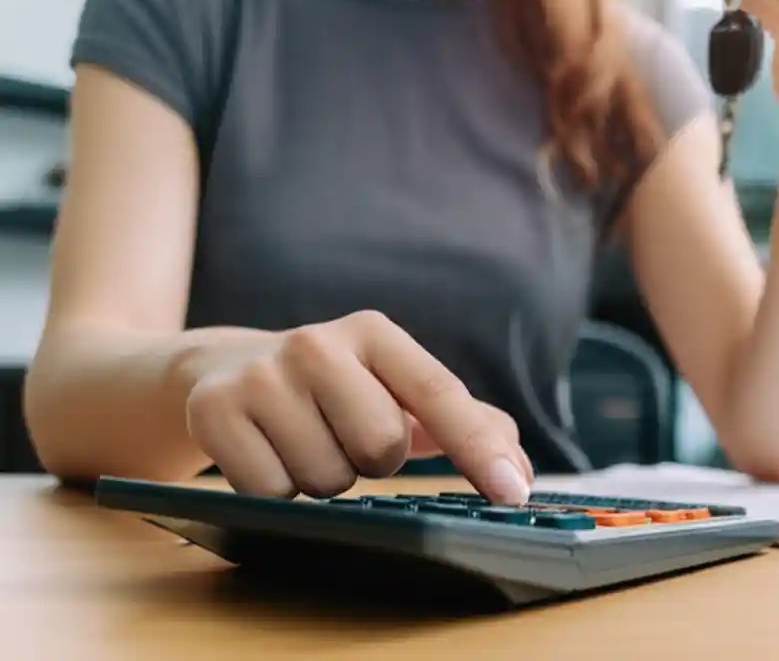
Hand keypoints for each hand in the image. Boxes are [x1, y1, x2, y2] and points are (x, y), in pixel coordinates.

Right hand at [181, 310, 533, 503]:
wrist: (219, 370)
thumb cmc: (333, 390)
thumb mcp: (393, 389)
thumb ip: (463, 423)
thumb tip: (518, 467)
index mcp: (374, 334)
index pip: (440, 394)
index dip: (479, 448)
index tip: (513, 492)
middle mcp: (317, 343)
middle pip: (381, 448)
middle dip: (371, 462)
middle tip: (345, 438)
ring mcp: (261, 375)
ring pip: (326, 478)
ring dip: (323, 479)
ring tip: (303, 443)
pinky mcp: (212, 410)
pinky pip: (270, 491)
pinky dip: (275, 490)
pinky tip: (265, 454)